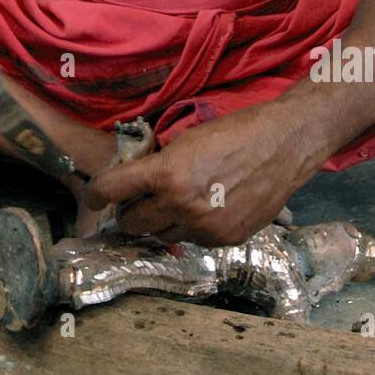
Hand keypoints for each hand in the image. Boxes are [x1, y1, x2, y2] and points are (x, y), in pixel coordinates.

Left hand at [83, 101, 322, 245]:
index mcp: (167, 174)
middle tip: (133, 203)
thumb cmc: (234, 134)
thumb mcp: (185, 140)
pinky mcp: (224, 240)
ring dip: (159, 223)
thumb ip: (157, 164)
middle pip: (133, 224)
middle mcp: (181, 205)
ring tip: (171, 205)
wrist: (282, 146)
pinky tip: (202, 209)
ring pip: (162, 237)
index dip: (96, 194)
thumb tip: (133, 182)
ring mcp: (204, 227)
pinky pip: (192, 240)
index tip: (92, 197)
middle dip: (128, 213)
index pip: (112, 191)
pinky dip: (189, 228)